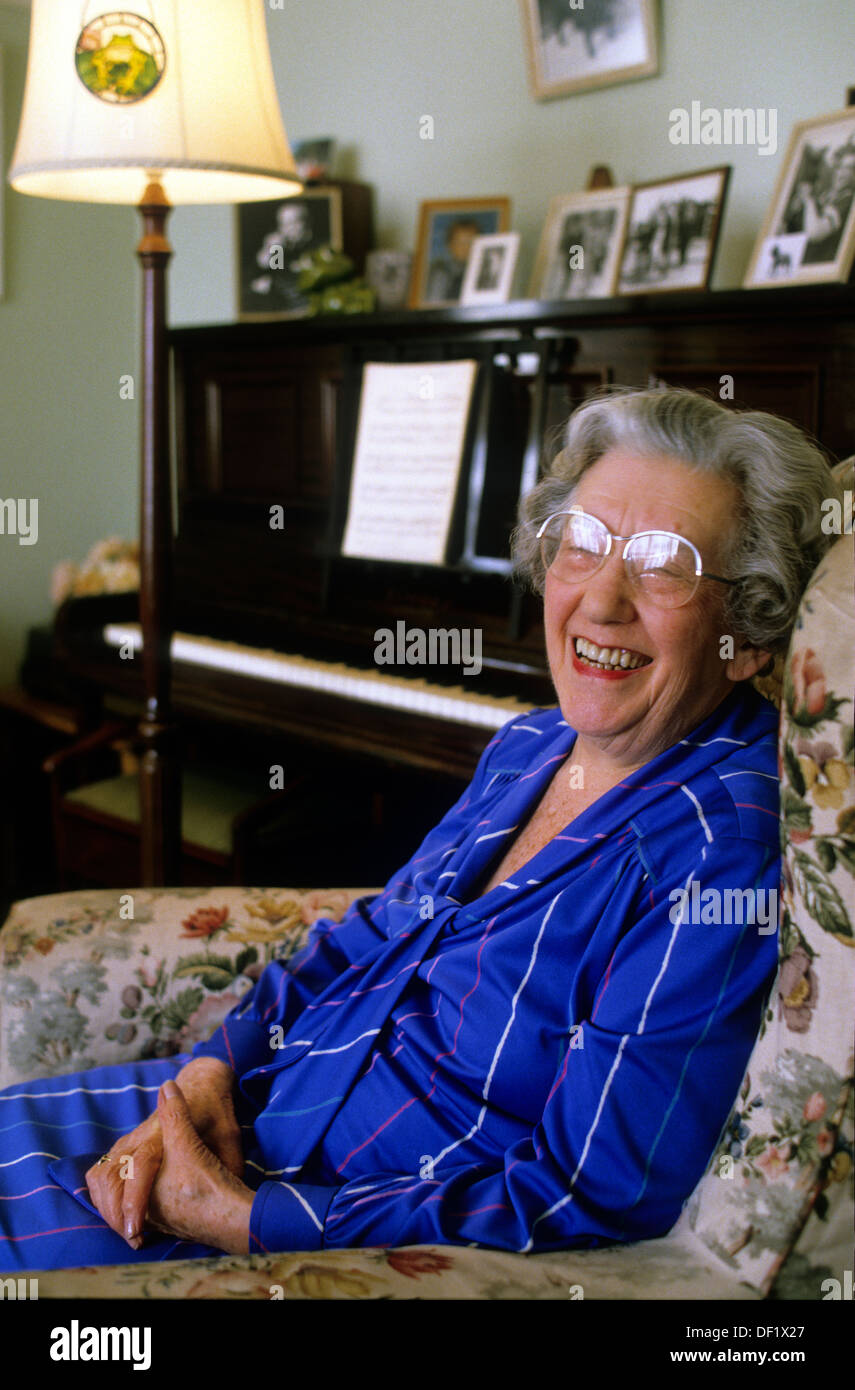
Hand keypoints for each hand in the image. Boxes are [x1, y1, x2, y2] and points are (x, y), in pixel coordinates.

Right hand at [86, 1055, 240, 1248]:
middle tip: (133, 1239)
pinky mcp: (126, 1144)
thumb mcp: (231, 1136)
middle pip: (112, 1174)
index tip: (136, 1229)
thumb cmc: (216, 1112)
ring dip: (108, 1206)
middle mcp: (142, 1134)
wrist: (201, 1083)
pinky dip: (103, 1196)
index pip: (141, 1164)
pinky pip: (101, 1172)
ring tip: (128, 1233)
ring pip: (101, 1174)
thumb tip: (232, 1197)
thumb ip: (228, 1165)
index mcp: (165, 1130)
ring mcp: (131, 1138)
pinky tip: (120, 1217)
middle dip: (116, 1212)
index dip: (135, 1199)